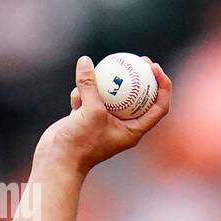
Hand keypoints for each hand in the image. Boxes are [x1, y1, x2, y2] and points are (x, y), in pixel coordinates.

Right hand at [33, 55, 171, 173]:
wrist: (57, 161)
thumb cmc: (80, 144)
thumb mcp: (90, 112)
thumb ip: (90, 86)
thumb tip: (86, 61)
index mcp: (134, 130)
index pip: (159, 107)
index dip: (163, 87)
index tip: (155, 68)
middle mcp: (123, 126)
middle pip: (139, 97)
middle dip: (141, 77)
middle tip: (140, 59)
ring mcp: (104, 121)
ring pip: (111, 95)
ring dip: (102, 84)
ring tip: (100, 70)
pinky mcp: (87, 118)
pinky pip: (89, 98)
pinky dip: (82, 94)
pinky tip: (74, 96)